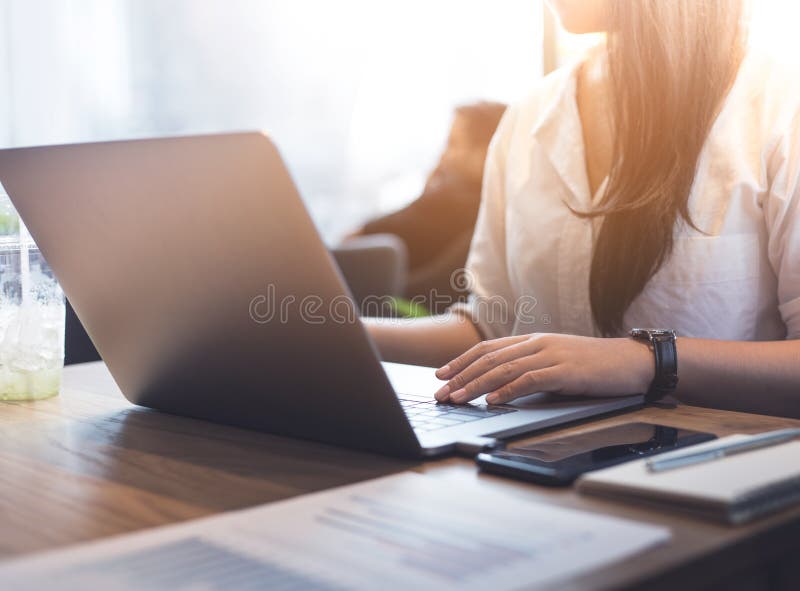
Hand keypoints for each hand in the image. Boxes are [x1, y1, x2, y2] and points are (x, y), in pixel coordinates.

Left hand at [433, 333, 653, 404]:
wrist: (633, 361)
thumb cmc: (595, 366)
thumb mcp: (557, 362)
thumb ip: (531, 369)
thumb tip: (501, 387)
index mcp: (533, 341)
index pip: (488, 349)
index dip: (462, 361)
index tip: (441, 374)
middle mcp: (537, 344)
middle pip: (489, 359)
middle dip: (460, 376)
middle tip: (439, 393)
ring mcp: (551, 355)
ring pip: (503, 369)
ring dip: (476, 385)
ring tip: (456, 398)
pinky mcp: (566, 371)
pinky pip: (530, 380)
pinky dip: (507, 390)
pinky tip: (492, 401)